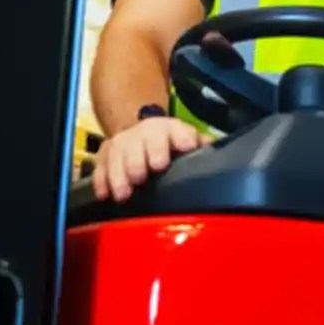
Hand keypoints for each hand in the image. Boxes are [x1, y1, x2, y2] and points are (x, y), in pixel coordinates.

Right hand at [91, 116, 212, 201]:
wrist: (140, 131)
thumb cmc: (170, 144)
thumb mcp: (189, 141)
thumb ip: (203, 148)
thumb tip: (223, 159)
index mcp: (170, 129)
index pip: (176, 132)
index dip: (177, 141)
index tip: (174, 155)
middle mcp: (145, 133)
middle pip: (140, 144)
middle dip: (139, 160)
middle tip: (142, 176)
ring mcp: (122, 143)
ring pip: (117, 156)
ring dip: (119, 175)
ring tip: (124, 193)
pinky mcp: (104, 155)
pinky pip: (100, 168)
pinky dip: (101, 182)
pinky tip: (105, 195)